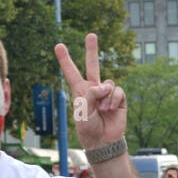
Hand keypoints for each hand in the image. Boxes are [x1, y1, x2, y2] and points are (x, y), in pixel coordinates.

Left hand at [54, 33, 125, 149]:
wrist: (104, 142)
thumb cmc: (89, 129)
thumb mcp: (83, 111)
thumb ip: (91, 94)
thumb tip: (105, 85)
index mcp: (80, 92)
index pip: (71, 73)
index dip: (65, 60)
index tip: (58, 45)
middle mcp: (93, 89)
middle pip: (93, 66)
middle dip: (92, 50)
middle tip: (91, 35)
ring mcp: (106, 93)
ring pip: (108, 83)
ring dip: (105, 96)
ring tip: (102, 110)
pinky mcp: (118, 99)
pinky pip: (118, 91)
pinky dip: (114, 100)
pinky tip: (110, 110)